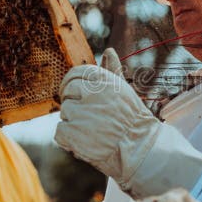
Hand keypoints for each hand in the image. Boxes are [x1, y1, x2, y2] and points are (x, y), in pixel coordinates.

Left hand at [55, 48, 201, 197]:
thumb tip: (109, 51)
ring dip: (74, 125)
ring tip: (94, 132)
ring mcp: (81, 113)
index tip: (74, 95)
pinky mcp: (73, 132)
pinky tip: (87, 143)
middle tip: (91, 120)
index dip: (71, 85)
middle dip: (75, 107)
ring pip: (64, 114)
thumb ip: (112, 71)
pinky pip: (60, 132)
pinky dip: (69, 141)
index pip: (75, 74)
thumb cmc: (133, 121)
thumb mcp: (124, 91)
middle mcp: (91, 93)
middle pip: (68, 94)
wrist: (141, 150)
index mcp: (103, 79)